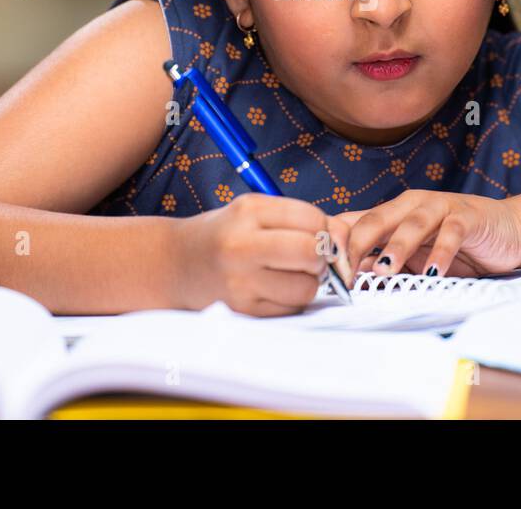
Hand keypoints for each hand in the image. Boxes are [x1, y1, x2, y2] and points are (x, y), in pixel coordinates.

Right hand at [173, 194, 353, 315]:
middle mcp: (241, 244)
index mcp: (248, 211)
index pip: (311, 219)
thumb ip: (301, 219)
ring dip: (309, 283)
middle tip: (310, 258)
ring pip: (306, 287)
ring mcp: (240, 281)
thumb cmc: (224, 234)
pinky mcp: (242, 309)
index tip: (313, 234)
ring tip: (291, 274)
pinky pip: (290, 308)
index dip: (322, 229)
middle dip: (321, 257)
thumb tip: (344, 238)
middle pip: (311, 252)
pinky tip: (274, 289)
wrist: (176, 263)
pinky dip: (292, 300)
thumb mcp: (256, 212)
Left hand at [340, 190, 520, 277]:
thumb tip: (349, 274)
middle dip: (357, 245)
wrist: (508, 231)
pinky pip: (452, 232)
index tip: (321, 267)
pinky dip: (442, 251)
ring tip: (385, 270)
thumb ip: (385, 260)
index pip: (355, 222)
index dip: (337, 242)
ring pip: (413, 223)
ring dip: (397, 246)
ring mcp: (441, 207)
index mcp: (393, 213)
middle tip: (344, 271)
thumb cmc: (456, 245)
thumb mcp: (415, 255)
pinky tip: (434, 270)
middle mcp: (412, 205)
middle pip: (377, 219)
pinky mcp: (469, 216)